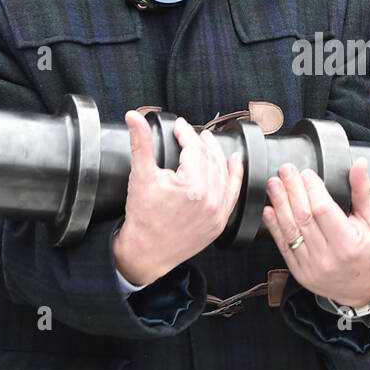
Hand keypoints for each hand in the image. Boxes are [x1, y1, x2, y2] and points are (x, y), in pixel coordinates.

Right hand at [112, 112, 243, 284]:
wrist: (145, 253)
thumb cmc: (142, 217)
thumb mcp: (140, 176)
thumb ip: (141, 143)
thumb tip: (134, 116)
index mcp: (191, 185)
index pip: (194, 148)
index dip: (186, 133)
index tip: (179, 125)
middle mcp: (210, 199)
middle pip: (210, 159)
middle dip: (200, 142)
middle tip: (190, 133)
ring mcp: (217, 212)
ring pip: (223, 174)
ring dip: (217, 155)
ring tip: (208, 143)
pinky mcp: (219, 222)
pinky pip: (232, 194)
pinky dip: (235, 176)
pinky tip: (234, 162)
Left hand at [262, 159, 369, 308]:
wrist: (362, 290)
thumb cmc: (367, 253)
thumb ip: (362, 192)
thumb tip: (359, 164)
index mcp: (348, 244)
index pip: (323, 210)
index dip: (312, 189)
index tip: (306, 173)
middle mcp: (327, 258)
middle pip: (304, 217)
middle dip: (292, 190)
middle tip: (285, 170)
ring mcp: (310, 267)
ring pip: (290, 230)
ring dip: (279, 204)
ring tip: (274, 184)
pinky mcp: (298, 272)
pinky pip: (283, 246)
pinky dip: (274, 227)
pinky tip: (269, 210)